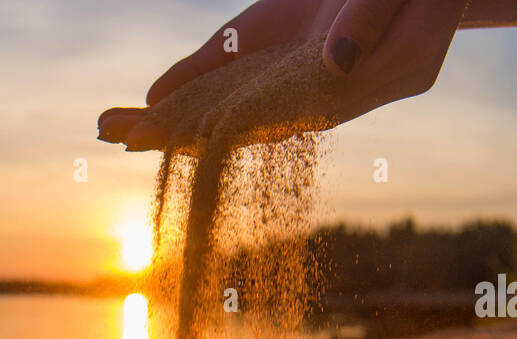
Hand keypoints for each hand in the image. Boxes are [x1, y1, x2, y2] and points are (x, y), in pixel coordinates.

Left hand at [98, 0, 470, 149]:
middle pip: (235, 124)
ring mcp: (287, 77)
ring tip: (110, 128)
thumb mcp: (405, 1)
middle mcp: (309, 96)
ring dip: (167, 119)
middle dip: (175, 132)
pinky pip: (227, 72)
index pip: (277, 118)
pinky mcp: (275, 52)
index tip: (176, 145)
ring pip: (220, 104)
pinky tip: (147, 106)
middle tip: (118, 136)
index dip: (225, 132)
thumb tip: (334, 66)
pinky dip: (187, 87)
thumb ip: (370, 27)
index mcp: (346, 92)